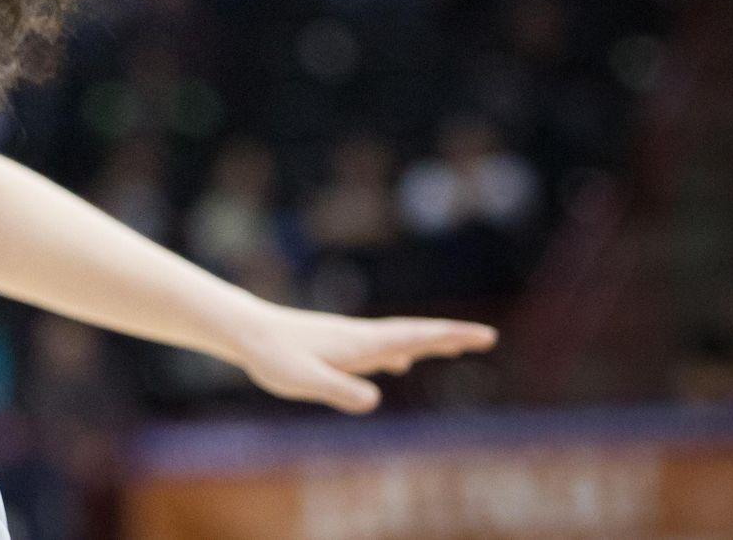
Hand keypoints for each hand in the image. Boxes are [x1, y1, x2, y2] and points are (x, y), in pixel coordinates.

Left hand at [224, 302, 497, 413]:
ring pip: (398, 338)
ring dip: (428, 342)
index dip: (450, 337)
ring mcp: (350, 339)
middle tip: (486, 337)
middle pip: (415, 333)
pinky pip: (378, 347)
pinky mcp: (337, 345)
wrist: (246, 331)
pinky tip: (399, 362)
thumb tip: (375, 400)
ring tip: (452, 347)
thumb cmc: (274, 357)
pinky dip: (400, 350)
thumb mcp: (306, 380)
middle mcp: (361, 337)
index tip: (484, 335)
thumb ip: (340, 389)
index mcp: (362, 344)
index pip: (416, 337)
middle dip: (450, 336)